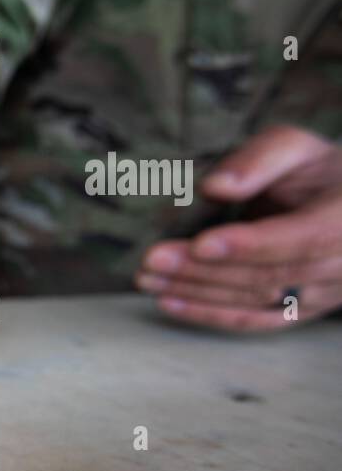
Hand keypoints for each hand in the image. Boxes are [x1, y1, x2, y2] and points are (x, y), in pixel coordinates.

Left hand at [136, 125, 341, 331]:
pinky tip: (168, 302)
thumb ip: (260, 159)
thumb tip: (214, 186)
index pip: (301, 239)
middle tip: (152, 259)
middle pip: (268, 274)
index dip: (249, 245)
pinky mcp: (301, 310)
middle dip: (205, 269)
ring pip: (256, 301)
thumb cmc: (316, 171)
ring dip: (197, 293)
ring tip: (147, 278)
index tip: (201, 243)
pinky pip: (255, 321)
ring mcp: (325, 294)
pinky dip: (210, 315)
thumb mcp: (296, 149)